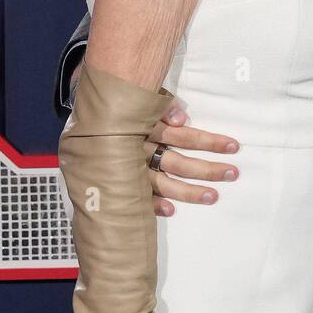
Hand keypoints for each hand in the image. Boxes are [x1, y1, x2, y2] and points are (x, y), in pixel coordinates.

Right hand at [69, 61, 239, 215]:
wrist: (78, 124)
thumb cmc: (115, 108)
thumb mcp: (138, 101)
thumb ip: (161, 107)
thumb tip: (182, 117)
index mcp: (147, 128)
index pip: (184, 136)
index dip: (209, 141)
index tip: (234, 146)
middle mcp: (141, 150)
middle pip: (179, 163)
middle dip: (208, 169)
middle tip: (233, 173)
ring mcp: (129, 169)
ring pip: (163, 183)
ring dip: (189, 191)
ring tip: (213, 196)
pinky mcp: (118, 182)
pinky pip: (137, 198)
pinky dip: (152, 204)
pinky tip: (170, 210)